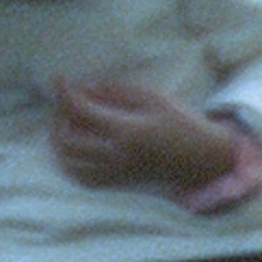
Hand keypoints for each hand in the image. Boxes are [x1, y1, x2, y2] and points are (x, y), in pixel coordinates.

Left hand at [45, 72, 252, 194]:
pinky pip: (83, 178)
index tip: (59, 79)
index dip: (65, 94)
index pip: (82, 112)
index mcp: (127, 132)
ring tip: (65, 123)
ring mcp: (116, 173)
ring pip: (70, 165)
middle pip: (68, 141)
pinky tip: (74, 146)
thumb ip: (116, 92)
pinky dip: (70, 162)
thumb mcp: (152, 97)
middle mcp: (117, 156)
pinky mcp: (119, 182)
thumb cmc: (182, 122)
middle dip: (58, 118)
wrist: (203, 158)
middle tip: (63, 101)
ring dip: (60, 142)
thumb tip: (85, 88)